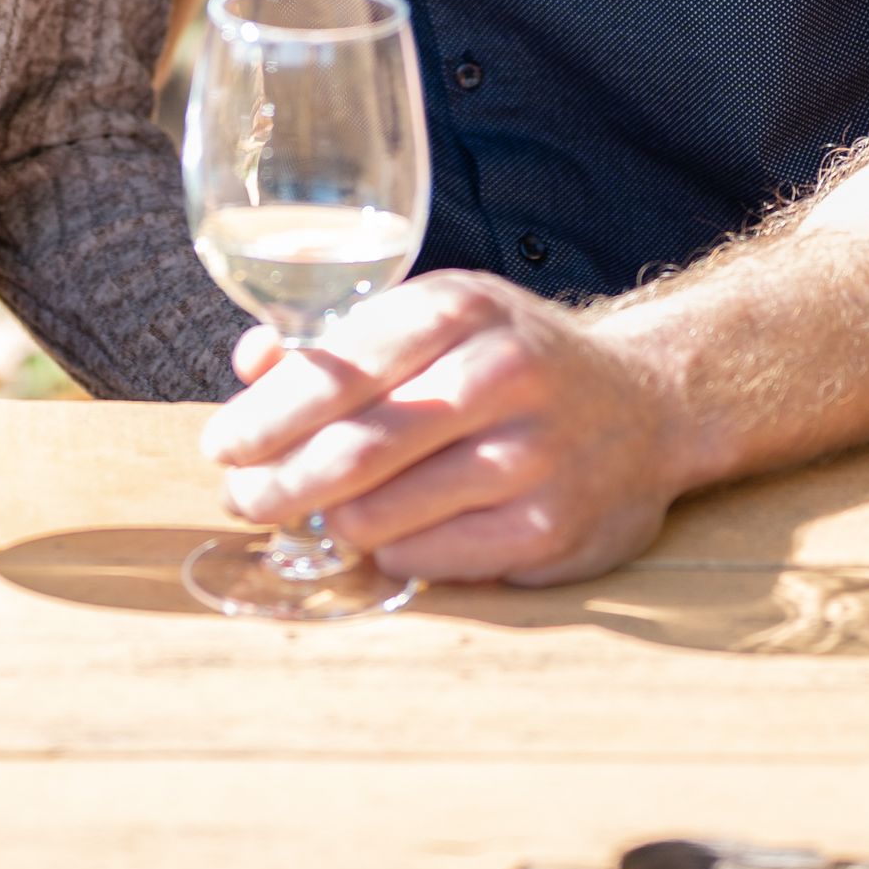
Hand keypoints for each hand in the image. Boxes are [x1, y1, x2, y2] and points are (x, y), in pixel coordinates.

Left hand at [200, 270, 687, 585]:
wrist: (648, 406)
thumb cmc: (512, 360)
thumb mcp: (437, 318)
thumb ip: (339, 339)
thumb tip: (249, 365)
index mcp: (460, 308)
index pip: (338, 370)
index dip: (265, 417)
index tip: (220, 446)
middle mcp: (501, 375)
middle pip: (352, 452)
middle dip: (276, 485)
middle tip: (243, 498)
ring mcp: (532, 456)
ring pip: (382, 516)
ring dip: (332, 524)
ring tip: (321, 515)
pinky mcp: (552, 530)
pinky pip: (429, 561)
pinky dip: (393, 553)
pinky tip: (394, 535)